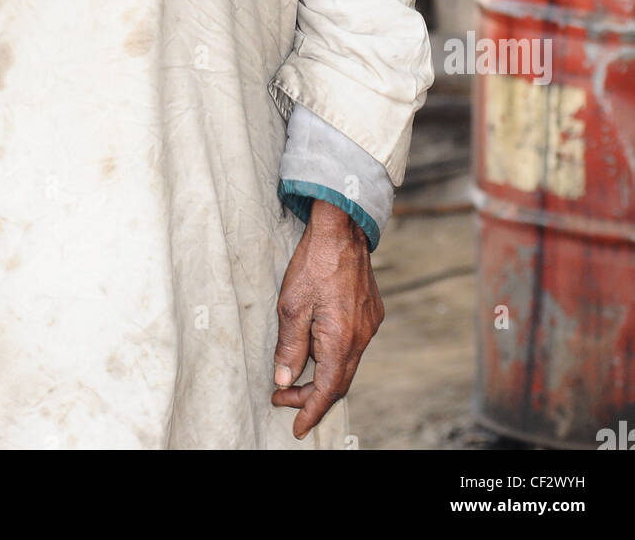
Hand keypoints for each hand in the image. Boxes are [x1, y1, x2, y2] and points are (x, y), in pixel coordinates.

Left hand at [272, 199, 383, 439]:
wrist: (342, 228)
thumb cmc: (314, 262)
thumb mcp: (291, 306)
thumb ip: (290, 347)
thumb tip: (284, 378)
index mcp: (341, 339)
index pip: (328, 390)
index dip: (310, 411)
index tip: (296, 427)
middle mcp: (362, 336)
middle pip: (340, 382)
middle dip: (311, 395)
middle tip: (284, 398)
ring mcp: (370, 323)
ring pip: (347, 363)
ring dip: (323, 374)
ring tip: (295, 374)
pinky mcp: (372, 311)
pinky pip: (354, 344)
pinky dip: (335, 355)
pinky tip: (316, 346)